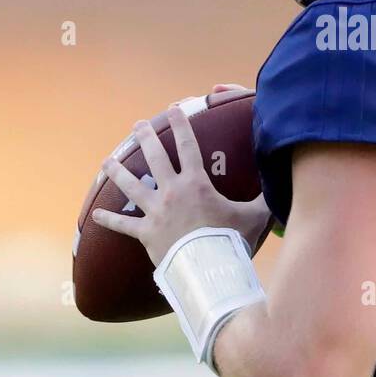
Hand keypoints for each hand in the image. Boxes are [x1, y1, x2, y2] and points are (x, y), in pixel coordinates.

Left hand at [91, 103, 269, 265]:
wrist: (208, 268)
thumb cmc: (231, 240)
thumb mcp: (254, 216)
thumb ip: (264, 199)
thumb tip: (281, 185)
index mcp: (196, 183)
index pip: (187, 145)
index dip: (180, 125)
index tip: (173, 108)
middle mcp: (172, 192)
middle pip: (154, 158)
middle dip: (145, 137)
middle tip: (138, 124)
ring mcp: (156, 212)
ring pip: (132, 186)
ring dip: (118, 171)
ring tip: (107, 160)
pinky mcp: (146, 234)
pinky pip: (123, 225)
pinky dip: (108, 220)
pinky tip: (94, 215)